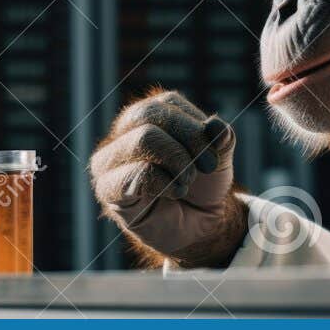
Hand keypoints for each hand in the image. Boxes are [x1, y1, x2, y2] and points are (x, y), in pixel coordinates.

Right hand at [89, 89, 244, 267]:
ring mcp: (110, 161)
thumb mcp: (218, 157)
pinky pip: (134, 173)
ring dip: (178, 161)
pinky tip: (175, 192)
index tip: (214, 153)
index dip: (196, 127)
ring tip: (187, 180)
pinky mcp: (108, 189)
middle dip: (188, 140)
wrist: (199, 226)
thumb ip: (220, 138)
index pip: (167, 103)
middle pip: (148, 114)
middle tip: (206, 166)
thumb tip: (215, 126)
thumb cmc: (202, 186)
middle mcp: (124, 133)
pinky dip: (165, 182)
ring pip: (143, 138)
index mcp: (149, 115)